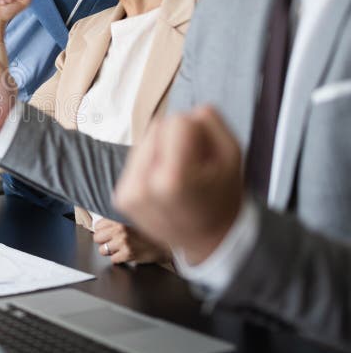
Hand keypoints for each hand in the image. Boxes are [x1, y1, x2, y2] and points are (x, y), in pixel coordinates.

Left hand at [92, 218, 171, 264]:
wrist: (169, 243)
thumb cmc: (152, 231)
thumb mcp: (135, 218)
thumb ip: (118, 219)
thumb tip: (101, 224)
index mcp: (120, 216)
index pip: (97, 225)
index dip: (102, 230)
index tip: (107, 233)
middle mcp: (120, 228)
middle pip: (97, 237)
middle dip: (104, 241)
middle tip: (112, 242)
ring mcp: (123, 241)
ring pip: (102, 250)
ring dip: (109, 251)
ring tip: (119, 249)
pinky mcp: (128, 253)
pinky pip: (113, 260)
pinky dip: (118, 259)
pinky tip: (127, 254)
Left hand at [114, 106, 243, 265]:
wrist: (208, 241)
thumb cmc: (223, 196)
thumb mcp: (232, 155)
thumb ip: (212, 124)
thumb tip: (189, 111)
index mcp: (172, 179)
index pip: (176, 122)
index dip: (196, 132)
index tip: (205, 155)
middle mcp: (143, 187)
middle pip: (156, 129)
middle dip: (175, 139)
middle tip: (194, 165)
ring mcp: (127, 194)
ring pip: (143, 142)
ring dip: (161, 150)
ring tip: (179, 176)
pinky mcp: (120, 197)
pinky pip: (135, 162)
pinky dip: (150, 166)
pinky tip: (164, 185)